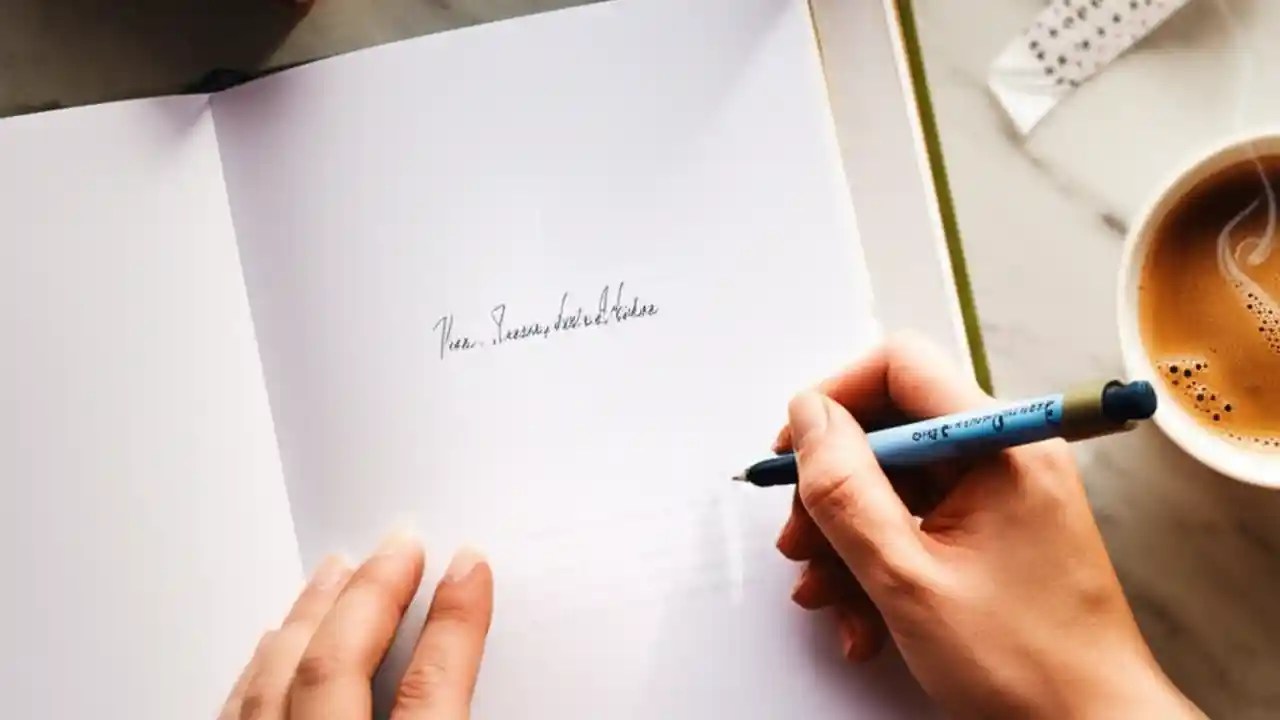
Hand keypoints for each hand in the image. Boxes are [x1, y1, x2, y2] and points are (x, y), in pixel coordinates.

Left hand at [219, 532, 493, 719]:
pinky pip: (232, 715)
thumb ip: (452, 711)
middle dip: (372, 593)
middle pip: (337, 664)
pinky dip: (257, 672)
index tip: (469, 568)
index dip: (456, 622)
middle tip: (403, 546)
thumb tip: (468, 672)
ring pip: (273, 681)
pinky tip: (271, 646)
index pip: (430, 688)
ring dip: (308, 617)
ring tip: (337, 571)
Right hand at [775, 333, 1202, 718]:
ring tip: (826, 597)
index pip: (900, 367)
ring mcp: (999, 496)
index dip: (834, 400)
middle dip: (832, 489)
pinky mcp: (991, 534)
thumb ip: (847, 490)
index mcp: (1001, 444)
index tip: (794, 450)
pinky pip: (914, 525)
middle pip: (888, 431)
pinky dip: (876, 565)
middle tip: (801, 540)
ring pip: (892, 486)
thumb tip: (808, 417)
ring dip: (845, 540)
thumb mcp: (908, 577)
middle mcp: (1005, 456)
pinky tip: (863, 619)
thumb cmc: (1027, 665)